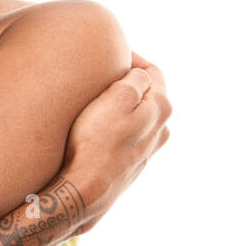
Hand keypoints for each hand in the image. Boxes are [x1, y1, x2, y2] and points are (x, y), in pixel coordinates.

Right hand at [62, 52, 171, 233]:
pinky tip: (95, 130)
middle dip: (127, 83)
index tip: (110, 54)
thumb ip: (136, 79)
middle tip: (101, 76)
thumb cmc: (97, 141)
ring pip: (137, 117)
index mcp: (162, 110)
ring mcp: (146, 151)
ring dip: (120, 106)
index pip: (153, 72)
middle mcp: (159, 132)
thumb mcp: (118, 97)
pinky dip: (114, 127)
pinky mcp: (129, 166)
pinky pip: (125, 137)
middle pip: (147, 95)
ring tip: (96, 102)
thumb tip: (141, 75)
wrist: (84, 191)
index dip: (132, 58)